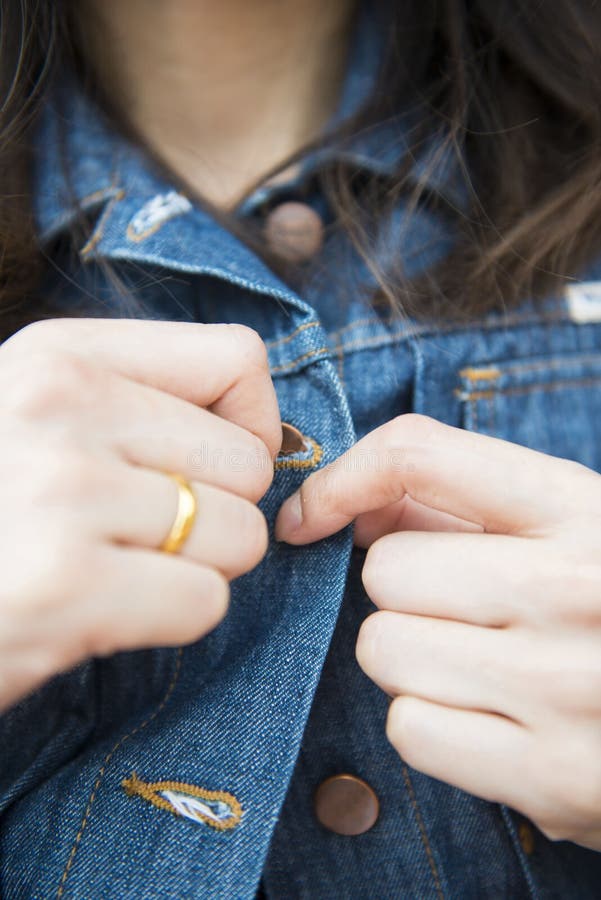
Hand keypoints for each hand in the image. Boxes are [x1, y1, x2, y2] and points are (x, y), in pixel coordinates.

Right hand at [0, 318, 280, 710]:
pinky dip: (169, 621)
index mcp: (58, 355)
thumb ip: (134, 403)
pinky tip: (98, 615)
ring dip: (196, 569)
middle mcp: (58, 404)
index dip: (249, 423)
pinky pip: (205, 602)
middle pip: (249, 461)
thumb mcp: (35, 418)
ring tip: (114, 571)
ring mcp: (60, 490)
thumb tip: (266, 434)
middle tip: (139, 535)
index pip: (238, 356)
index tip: (207, 465)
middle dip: (218, 512)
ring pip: (241, 534)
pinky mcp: (63, 586)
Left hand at [276, 414, 600, 850]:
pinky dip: (428, 723)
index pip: (419, 454)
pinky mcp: (552, 777)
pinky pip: (409, 729)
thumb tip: (349, 505)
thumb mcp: (572, 529)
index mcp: (580, 509)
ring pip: (383, 649)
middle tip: (460, 609)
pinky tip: (488, 717)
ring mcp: (565, 686)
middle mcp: (574, 589)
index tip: (312, 514)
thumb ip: (466, 506)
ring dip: (410, 657)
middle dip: (403, 591)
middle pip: (385, 570)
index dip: (342, 478)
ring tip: (480, 664)